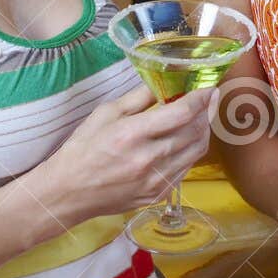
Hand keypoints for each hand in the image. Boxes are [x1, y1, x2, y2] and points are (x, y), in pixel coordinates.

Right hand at [30, 86, 216, 227]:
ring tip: (199, 118)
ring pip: (196, 152)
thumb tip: (165, 82)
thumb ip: (139, 98)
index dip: (200, 98)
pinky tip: (183, 141)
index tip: (209, 88)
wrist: (69, 192)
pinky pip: (186, 169)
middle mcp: (148, 159)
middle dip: (205, 112)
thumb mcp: (106, 114)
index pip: (182, 113)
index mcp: (132, 135)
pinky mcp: (158, 195)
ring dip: (202, 132)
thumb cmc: (83, 148)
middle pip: (194, 132)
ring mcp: (156, 181)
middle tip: (207, 99)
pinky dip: (190, 151)